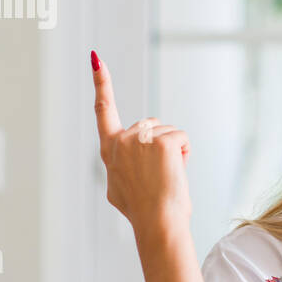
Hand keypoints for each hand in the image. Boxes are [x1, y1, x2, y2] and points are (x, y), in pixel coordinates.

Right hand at [92, 51, 191, 236]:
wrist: (156, 224)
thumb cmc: (144, 211)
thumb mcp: (122, 188)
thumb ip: (121, 167)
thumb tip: (122, 163)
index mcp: (108, 151)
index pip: (103, 110)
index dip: (102, 83)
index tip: (96, 58)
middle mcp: (120, 141)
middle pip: (150, 126)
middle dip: (160, 145)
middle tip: (158, 176)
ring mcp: (139, 140)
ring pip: (167, 133)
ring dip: (173, 152)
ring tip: (166, 177)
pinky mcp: (160, 142)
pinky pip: (181, 139)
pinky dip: (185, 154)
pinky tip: (176, 171)